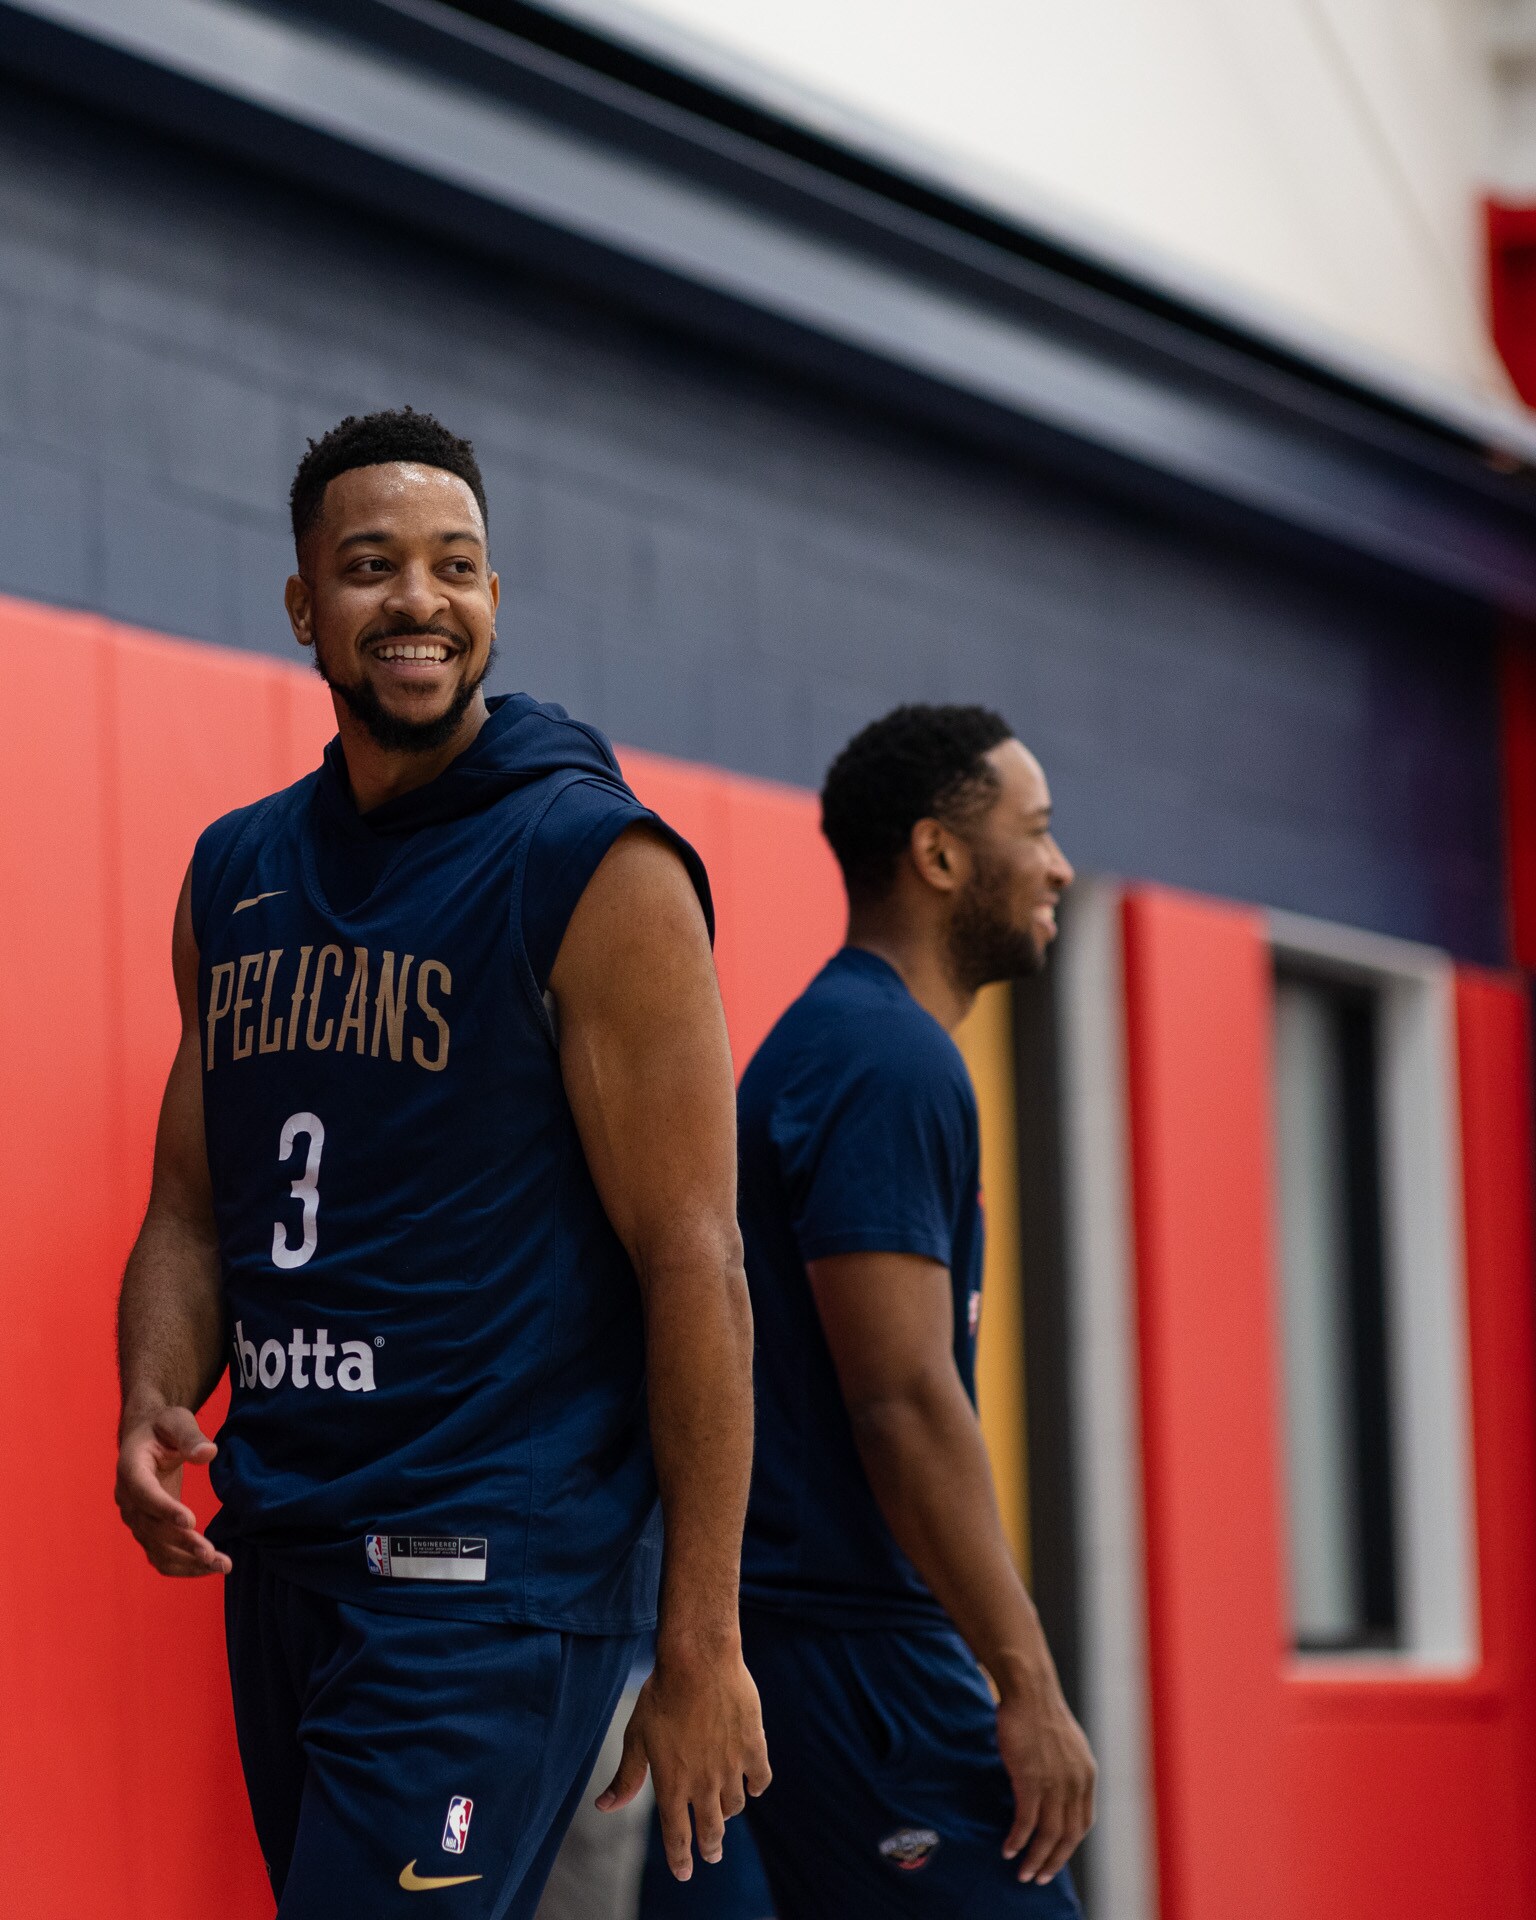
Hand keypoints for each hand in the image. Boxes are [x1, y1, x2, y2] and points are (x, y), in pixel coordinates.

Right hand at [114, 1406, 231, 1577]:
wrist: (148, 1437)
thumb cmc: (164, 1426)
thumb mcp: (177, 1420)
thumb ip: (190, 1436)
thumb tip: (208, 1453)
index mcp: (131, 1468)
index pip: (144, 1493)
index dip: (164, 1509)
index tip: (190, 1521)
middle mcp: (128, 1498)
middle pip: (152, 1528)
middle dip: (182, 1543)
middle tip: (213, 1554)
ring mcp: (136, 1518)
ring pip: (156, 1548)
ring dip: (187, 1562)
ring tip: (221, 1566)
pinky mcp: (148, 1529)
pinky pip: (160, 1555)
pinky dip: (183, 1566)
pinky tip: (210, 1568)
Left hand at [595, 1640, 770, 1879]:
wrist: (698, 1661)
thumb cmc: (661, 1695)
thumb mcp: (637, 1736)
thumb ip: (627, 1776)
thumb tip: (604, 1806)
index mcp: (673, 1786)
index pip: (677, 1837)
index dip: (681, 1859)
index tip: (685, 1873)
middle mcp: (704, 1784)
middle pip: (711, 1829)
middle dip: (710, 1847)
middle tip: (712, 1854)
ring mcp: (732, 1767)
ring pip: (735, 1806)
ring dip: (729, 1812)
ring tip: (726, 1810)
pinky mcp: (754, 1746)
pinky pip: (760, 1779)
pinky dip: (757, 1786)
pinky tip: (753, 1784)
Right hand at [997, 1673, 1095, 1883]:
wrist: (1029, 1690)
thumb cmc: (1040, 1712)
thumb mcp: (1066, 1746)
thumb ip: (1065, 1771)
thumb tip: (1054, 1792)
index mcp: (1087, 1775)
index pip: (1084, 1823)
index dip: (1070, 1844)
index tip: (1057, 1857)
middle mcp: (1075, 1783)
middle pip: (1068, 1836)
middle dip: (1054, 1861)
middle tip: (1039, 1878)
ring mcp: (1054, 1783)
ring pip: (1048, 1835)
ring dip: (1036, 1859)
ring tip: (1024, 1874)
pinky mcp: (1030, 1779)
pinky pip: (1026, 1822)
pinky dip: (1018, 1841)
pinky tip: (1009, 1850)